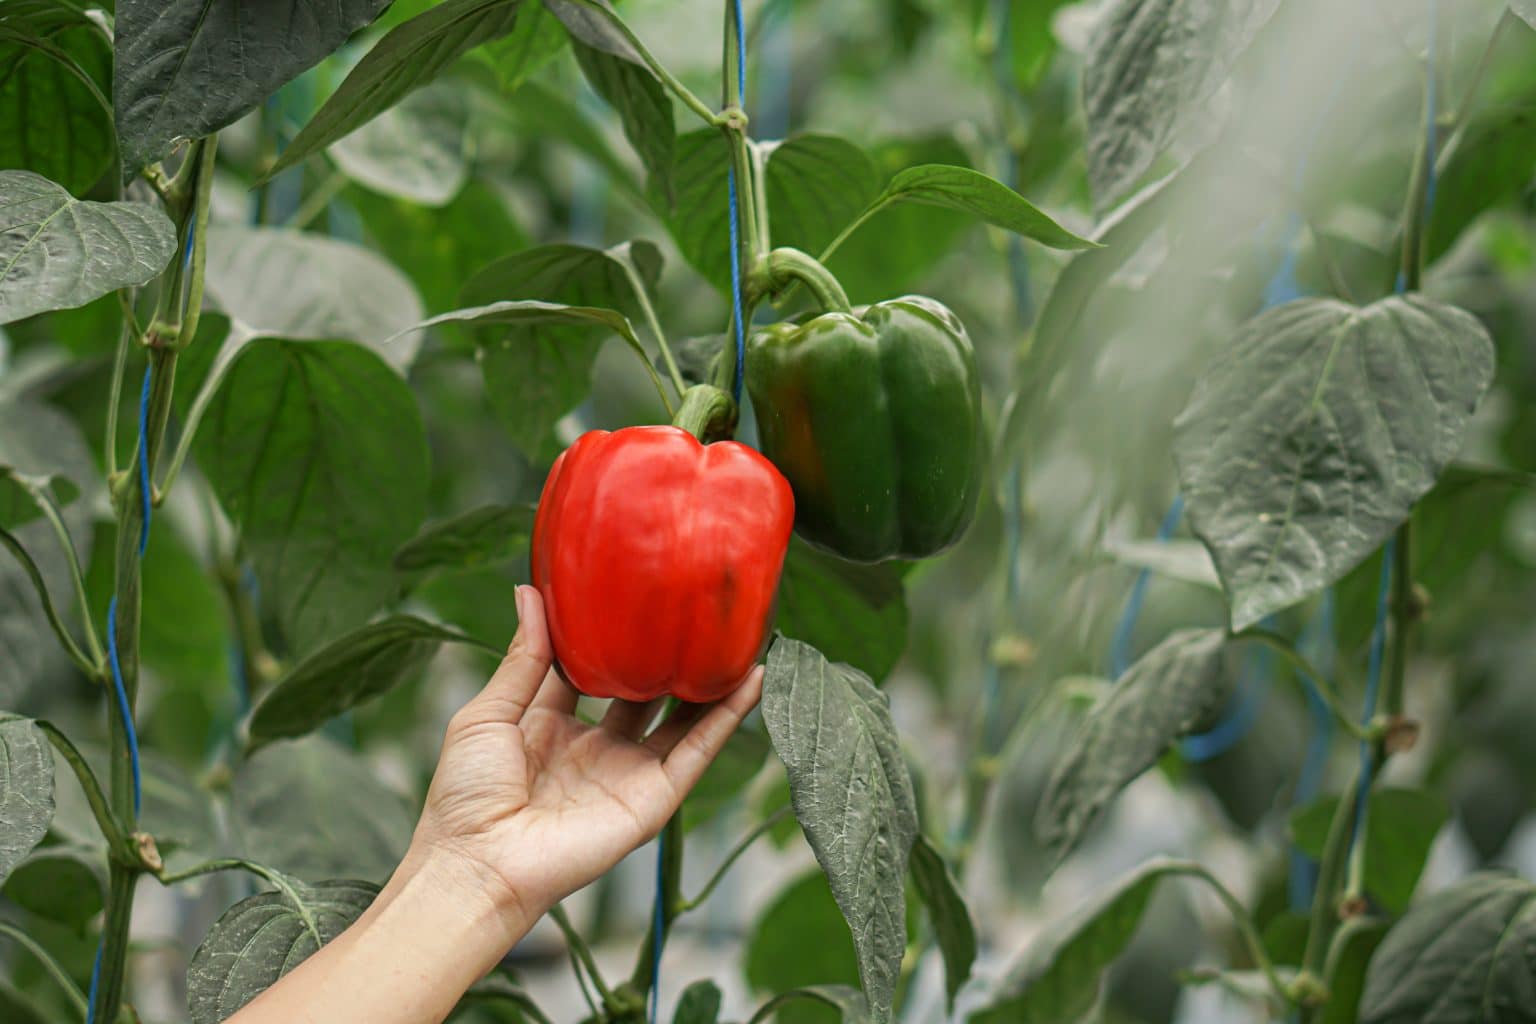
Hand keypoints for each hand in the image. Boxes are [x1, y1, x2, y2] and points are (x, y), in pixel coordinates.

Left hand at [406, 584, 762, 929]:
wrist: (479, 862)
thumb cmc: (465, 796)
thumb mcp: (489, 711)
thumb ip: (523, 656)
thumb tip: (528, 592)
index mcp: (552, 726)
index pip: (594, 672)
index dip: (613, 638)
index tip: (633, 593)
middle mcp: (596, 749)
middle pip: (646, 694)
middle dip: (668, 658)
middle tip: (694, 611)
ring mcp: (628, 774)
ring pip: (683, 720)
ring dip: (710, 683)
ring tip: (739, 636)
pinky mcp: (653, 799)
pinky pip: (698, 751)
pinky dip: (729, 717)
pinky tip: (752, 679)